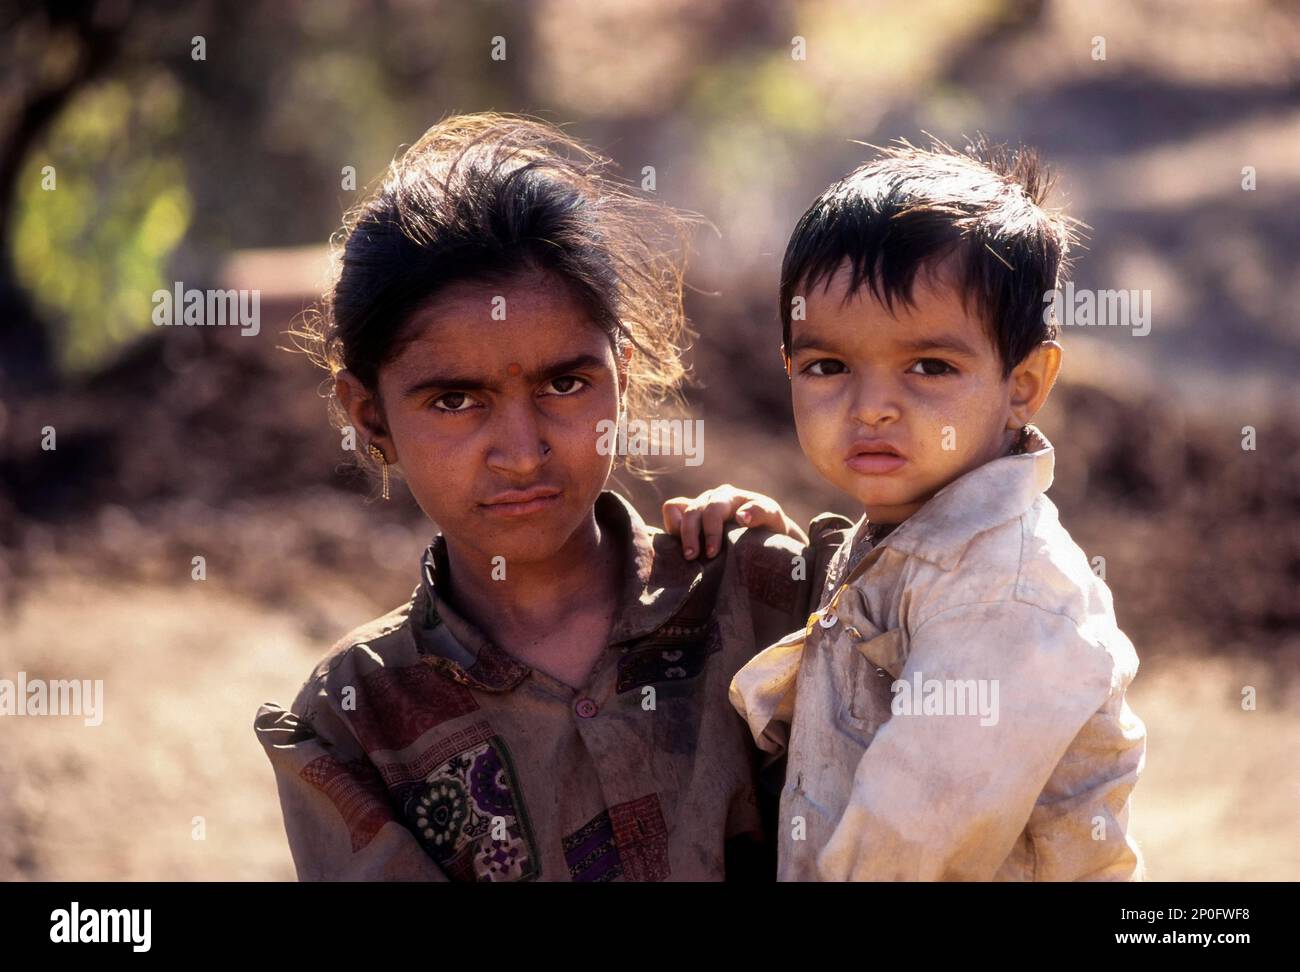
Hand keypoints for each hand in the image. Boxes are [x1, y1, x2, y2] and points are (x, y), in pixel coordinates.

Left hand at [662, 484, 807, 559]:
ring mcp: (740, 499)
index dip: (676, 528)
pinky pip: (755, 506)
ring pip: (716, 506)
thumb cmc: (735, 549)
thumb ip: (687, 538)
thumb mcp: (708, 546)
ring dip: (712, 529)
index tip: (684, 553)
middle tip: (693, 557)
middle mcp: (716, 499)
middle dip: (690, 535)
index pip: (675, 509)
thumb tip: (672, 531)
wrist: (775, 548)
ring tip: (712, 552)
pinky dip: (749, 513)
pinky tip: (744, 522)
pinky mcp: (765, 506)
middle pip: (694, 510)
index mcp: (699, 508)